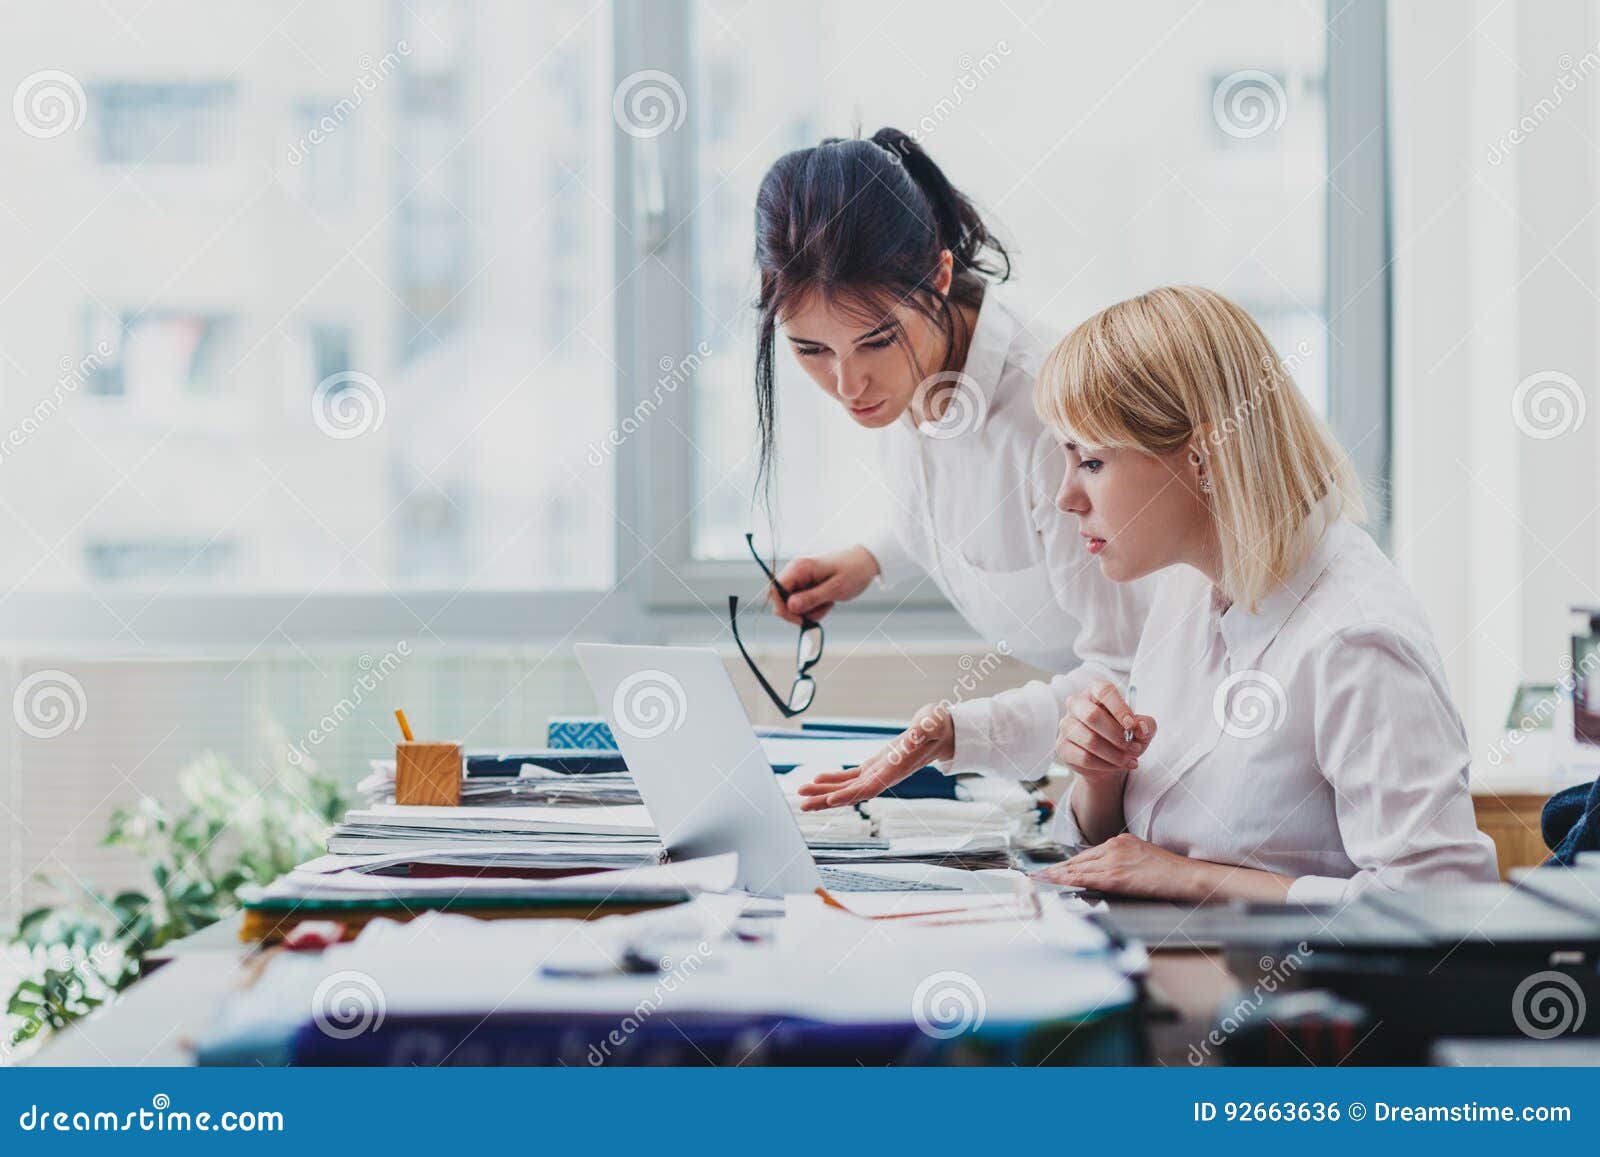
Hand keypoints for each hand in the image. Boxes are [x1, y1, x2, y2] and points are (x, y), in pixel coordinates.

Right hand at [767, 545, 878, 624]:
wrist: (866, 562)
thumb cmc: (853, 571)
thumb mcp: (835, 588)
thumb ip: (812, 598)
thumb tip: (790, 607)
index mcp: (799, 568)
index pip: (775, 590)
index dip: (783, 608)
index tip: (800, 620)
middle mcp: (795, 572)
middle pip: (781, 600)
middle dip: (799, 612)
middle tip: (821, 611)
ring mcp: (800, 579)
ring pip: (792, 605)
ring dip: (810, 612)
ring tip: (829, 603)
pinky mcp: (806, 586)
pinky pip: (802, 604)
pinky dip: (814, 609)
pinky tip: (828, 602)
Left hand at [797, 702, 952, 810]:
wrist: (942, 733)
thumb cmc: (938, 727)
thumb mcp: (933, 724)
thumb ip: (924, 731)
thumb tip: (913, 736)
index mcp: (896, 770)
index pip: (871, 787)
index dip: (851, 795)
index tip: (831, 800)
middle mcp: (885, 776)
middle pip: (853, 793)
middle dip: (827, 799)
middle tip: (802, 805)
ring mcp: (878, 772)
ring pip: (848, 787)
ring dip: (824, 791)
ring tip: (802, 792)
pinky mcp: (874, 766)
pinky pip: (850, 776)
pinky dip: (833, 778)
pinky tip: (817, 778)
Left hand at [1031, 833, 1203, 900]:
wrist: (1186, 876)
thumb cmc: (1170, 871)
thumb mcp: (1142, 855)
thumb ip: (1123, 860)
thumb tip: (1107, 871)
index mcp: (1120, 840)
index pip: (1088, 854)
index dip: (1068, 862)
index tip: (1054, 867)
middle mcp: (1114, 846)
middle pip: (1079, 859)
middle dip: (1057, 868)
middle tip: (1038, 874)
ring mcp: (1113, 860)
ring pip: (1077, 867)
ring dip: (1056, 874)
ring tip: (1039, 879)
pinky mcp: (1116, 875)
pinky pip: (1085, 877)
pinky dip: (1066, 879)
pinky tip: (1054, 881)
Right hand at [1055, 681, 1155, 782]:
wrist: (1108, 760)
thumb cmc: (1123, 736)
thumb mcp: (1141, 729)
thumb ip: (1146, 724)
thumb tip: (1141, 728)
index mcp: (1095, 692)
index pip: (1103, 690)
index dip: (1119, 707)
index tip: (1131, 725)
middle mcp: (1077, 704)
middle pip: (1092, 715)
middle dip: (1117, 735)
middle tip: (1135, 747)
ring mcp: (1066, 725)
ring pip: (1090, 740)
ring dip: (1115, 754)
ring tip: (1130, 759)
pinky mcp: (1062, 746)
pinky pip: (1084, 758)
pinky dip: (1105, 764)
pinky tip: (1117, 765)